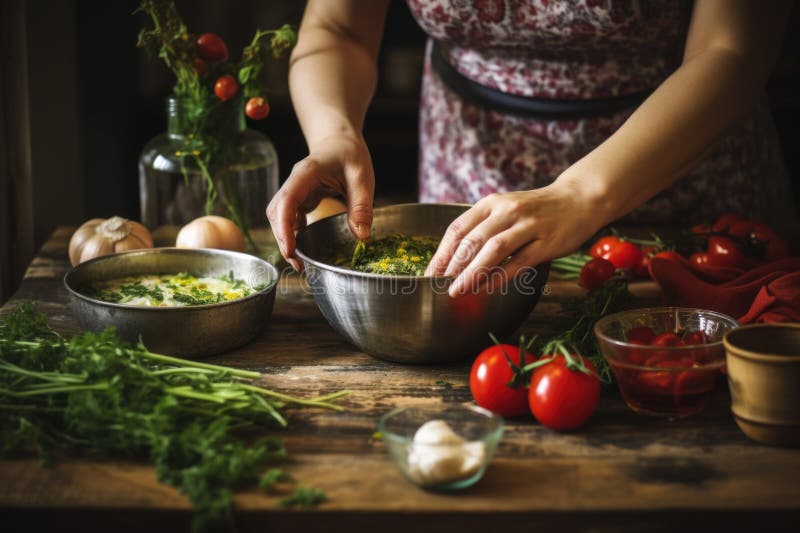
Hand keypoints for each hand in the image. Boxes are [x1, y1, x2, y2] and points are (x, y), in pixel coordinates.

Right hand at [267, 135, 374, 270]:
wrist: (339, 140)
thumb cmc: (350, 154)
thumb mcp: (362, 176)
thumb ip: (362, 205)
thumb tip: (362, 236)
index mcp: (306, 173)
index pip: (287, 201)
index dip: (284, 227)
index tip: (290, 250)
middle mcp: (294, 183)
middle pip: (277, 213)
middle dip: (283, 240)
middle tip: (299, 264)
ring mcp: (293, 191)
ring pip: (279, 217)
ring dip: (285, 239)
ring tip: (299, 260)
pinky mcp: (297, 199)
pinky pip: (288, 218)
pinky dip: (291, 233)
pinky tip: (302, 245)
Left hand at [424, 182, 601, 296]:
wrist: (578, 199)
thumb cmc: (536, 211)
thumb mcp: (505, 210)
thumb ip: (482, 229)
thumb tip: (453, 261)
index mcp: (491, 203)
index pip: (458, 229)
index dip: (441, 253)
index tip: (430, 274)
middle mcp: (507, 211)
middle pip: (472, 240)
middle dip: (453, 267)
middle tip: (441, 286)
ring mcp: (528, 226)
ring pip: (493, 250)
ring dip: (472, 273)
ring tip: (458, 290)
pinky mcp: (546, 243)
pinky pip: (518, 262)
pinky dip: (499, 276)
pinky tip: (486, 288)